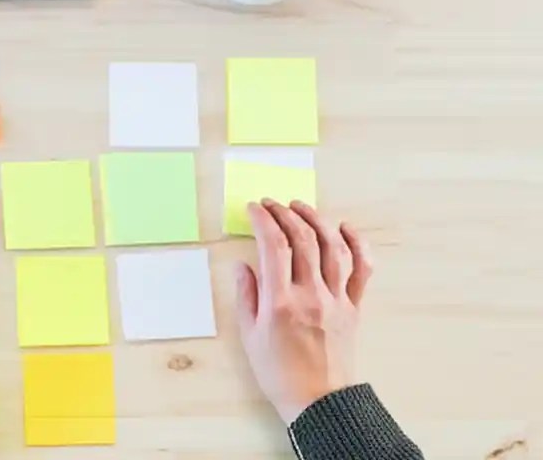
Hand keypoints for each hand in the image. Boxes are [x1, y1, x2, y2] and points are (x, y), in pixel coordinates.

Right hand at [234, 199, 373, 424]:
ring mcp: (336, 300)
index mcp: (280, 302)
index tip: (254, 209)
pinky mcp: (354, 307)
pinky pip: (362, 269)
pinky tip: (343, 228)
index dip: (263, 220)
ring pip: (332, 247)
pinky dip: (356, 243)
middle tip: (272, 204)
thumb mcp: (249, 335)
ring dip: (316, 220)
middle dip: (285, 213)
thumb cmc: (279, 373)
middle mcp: (311, 295)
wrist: (318, 401)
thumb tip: (243, 265)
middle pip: (302, 239)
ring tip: (301, 207)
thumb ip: (246, 296)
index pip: (274, 246)